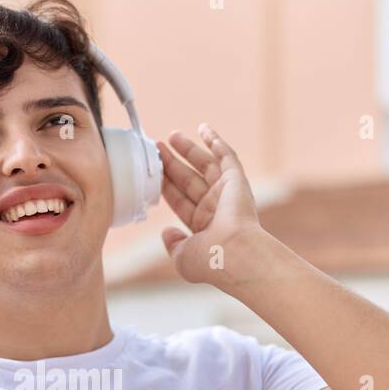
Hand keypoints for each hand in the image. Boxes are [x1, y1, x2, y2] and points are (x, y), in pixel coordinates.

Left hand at [157, 124, 264, 285]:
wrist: (234, 253)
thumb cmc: (210, 261)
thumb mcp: (182, 257)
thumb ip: (173, 244)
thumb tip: (166, 233)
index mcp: (204, 227)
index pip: (180, 201)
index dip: (166, 186)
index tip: (152, 172)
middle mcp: (216, 209)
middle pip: (189, 180)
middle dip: (172, 164)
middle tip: (158, 148)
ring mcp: (227, 194)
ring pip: (204, 165)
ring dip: (189, 149)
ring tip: (171, 136)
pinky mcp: (237, 180)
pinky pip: (227, 156)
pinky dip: (216, 142)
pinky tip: (203, 128)